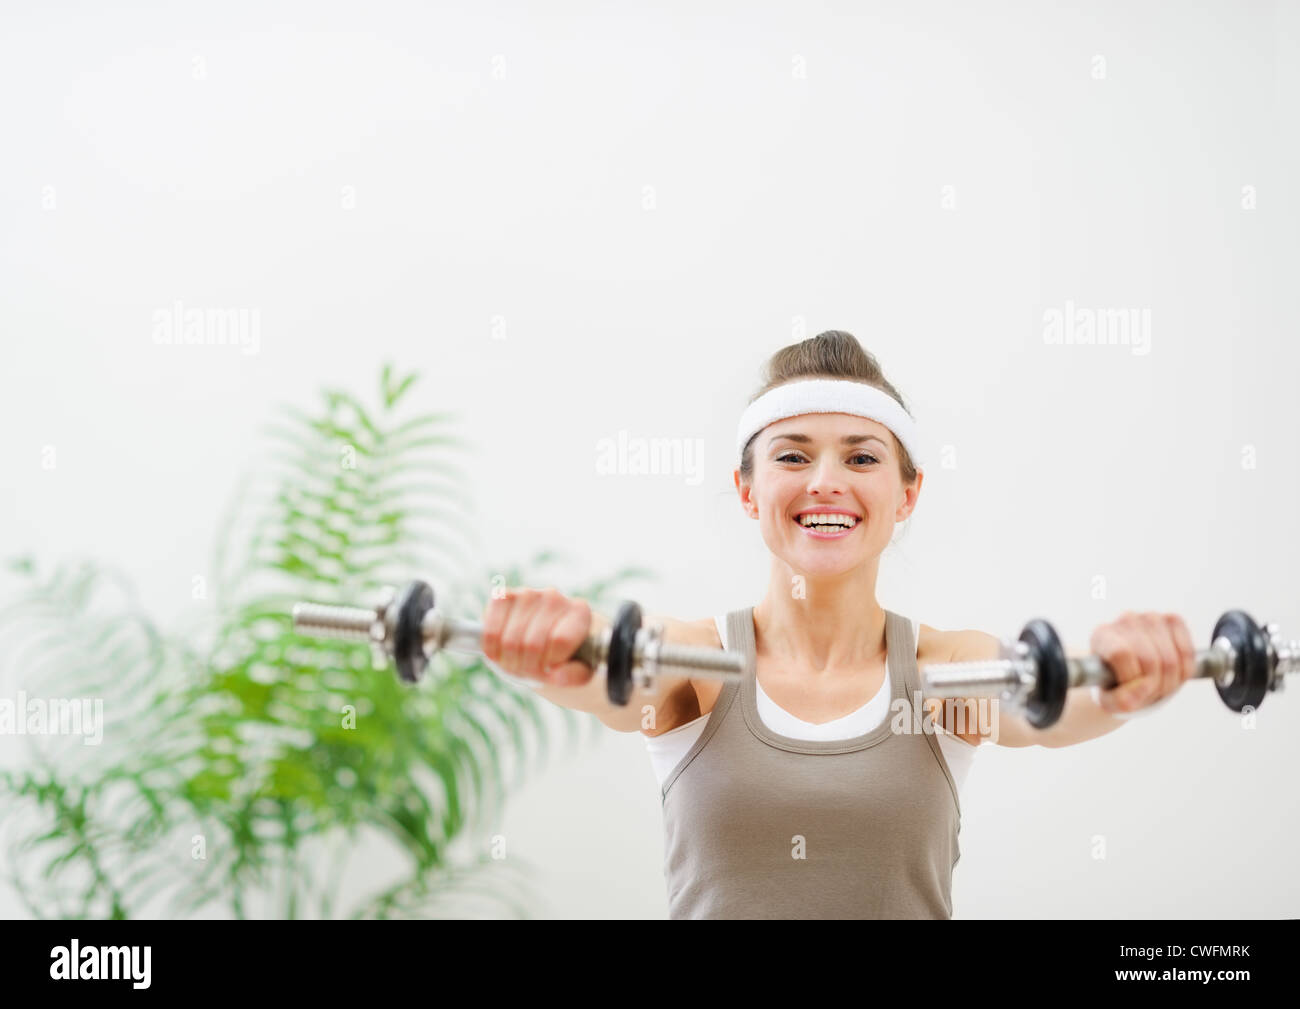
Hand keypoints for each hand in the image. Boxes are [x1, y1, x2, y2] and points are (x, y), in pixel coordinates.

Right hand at [480, 586, 595, 686]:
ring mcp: (527, 594)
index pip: (560, 641)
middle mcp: (554, 598)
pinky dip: (492, 651)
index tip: (550, 671)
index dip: (550, 664)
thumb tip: (557, 676)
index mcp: (579, 612)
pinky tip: (501, 655)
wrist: (544, 640)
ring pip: (510, 641)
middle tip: (530, 673)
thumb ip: (575, 675)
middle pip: (532, 644)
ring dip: (510, 663)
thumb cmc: (564, 657)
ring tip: (517, 665)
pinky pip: (490, 632)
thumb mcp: (579, 671)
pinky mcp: (502, 597)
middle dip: (528, 668)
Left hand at [1088, 611, 1196, 715]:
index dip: (1132, 679)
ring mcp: (1151, 617)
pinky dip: (1184, 671)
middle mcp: (1125, 620)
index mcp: (1102, 635)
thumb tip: (1139, 693)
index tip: (1131, 692)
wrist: (1132, 672)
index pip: (1121, 654)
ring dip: (1170, 682)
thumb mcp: (1110, 701)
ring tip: (1160, 686)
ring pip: (1170, 659)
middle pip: (1149, 660)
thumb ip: (1121, 701)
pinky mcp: (1173, 620)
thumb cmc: (1117, 685)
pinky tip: (1174, 675)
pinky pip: (1187, 652)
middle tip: (1149, 693)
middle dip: (1154, 687)